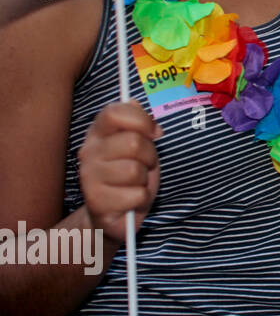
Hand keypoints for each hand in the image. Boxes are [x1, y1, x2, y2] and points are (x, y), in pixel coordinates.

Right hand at [77, 102, 161, 243]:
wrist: (113, 214)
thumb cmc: (128, 176)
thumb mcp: (138, 145)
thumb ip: (137, 123)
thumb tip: (135, 102)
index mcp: (97, 134)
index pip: (114, 112)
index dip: (141, 120)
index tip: (154, 132)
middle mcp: (88, 153)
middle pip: (133, 142)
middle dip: (149, 155)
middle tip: (144, 165)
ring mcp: (89, 178)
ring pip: (135, 170)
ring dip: (144, 179)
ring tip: (135, 183)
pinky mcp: (96, 203)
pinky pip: (137, 194)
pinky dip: (141, 198)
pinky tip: (130, 200)